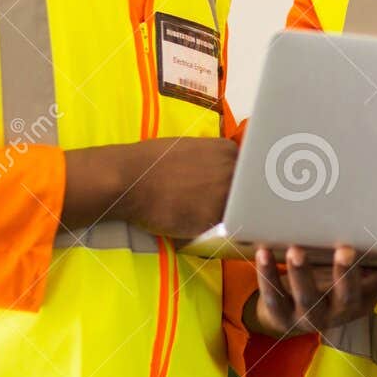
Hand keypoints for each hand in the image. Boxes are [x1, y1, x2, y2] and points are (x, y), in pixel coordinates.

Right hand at [63, 136, 237, 239]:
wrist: (128, 180)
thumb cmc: (151, 161)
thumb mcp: (189, 148)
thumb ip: (212, 159)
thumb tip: (224, 173)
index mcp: (228, 150)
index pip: (248, 172)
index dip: (238, 184)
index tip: (226, 191)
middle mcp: (233, 169)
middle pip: (247, 192)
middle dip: (237, 201)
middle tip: (211, 206)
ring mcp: (226, 193)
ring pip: (236, 211)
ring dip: (225, 215)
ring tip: (198, 213)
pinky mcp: (214, 216)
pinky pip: (220, 226)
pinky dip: (210, 228)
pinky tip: (191, 221)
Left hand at [248, 245, 376, 335]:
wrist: (287, 321)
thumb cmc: (333, 296)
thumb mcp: (366, 290)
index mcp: (358, 303)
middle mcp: (334, 313)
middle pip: (344, 296)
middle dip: (346, 275)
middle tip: (346, 249)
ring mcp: (305, 315)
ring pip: (305, 297)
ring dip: (300, 274)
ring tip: (296, 250)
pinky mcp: (278, 312)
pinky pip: (272, 296)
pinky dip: (267, 275)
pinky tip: (264, 252)